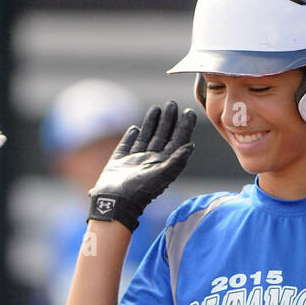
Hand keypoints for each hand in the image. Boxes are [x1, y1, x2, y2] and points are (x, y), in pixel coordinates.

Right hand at [88, 101, 194, 231]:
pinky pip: (127, 146)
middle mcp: (151, 161)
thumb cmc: (139, 191)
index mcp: (164, 163)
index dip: (184, 127)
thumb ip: (177, 160)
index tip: (188, 112)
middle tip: (172, 104)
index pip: (177, 141)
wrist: (114, 201)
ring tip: (156, 109)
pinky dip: (131, 137)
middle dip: (168, 120)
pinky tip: (134, 128)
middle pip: (163, 136)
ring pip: (146, 137)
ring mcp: (135, 161)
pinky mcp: (120, 162)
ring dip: (152, 123)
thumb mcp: (161, 175)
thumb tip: (191, 145)